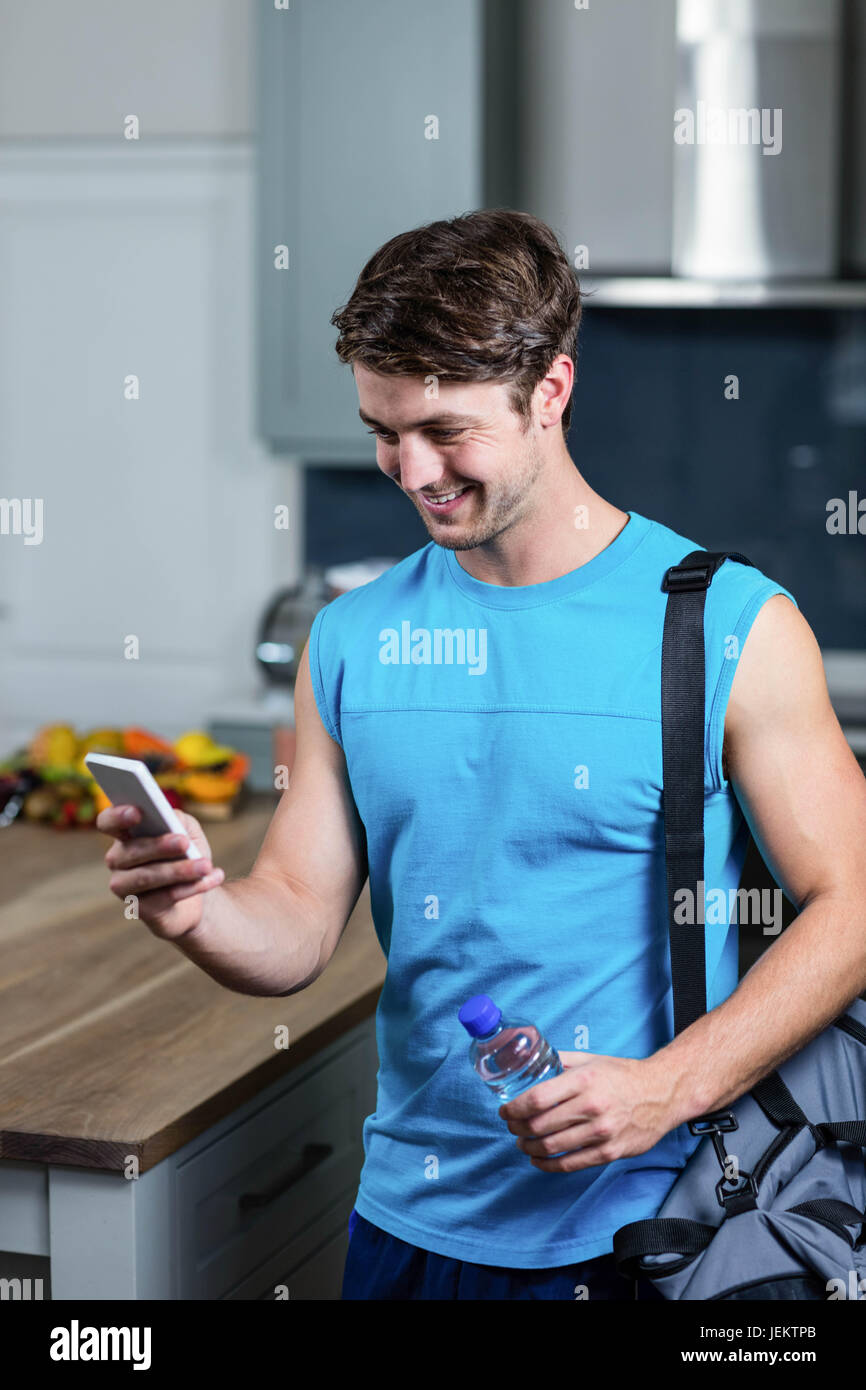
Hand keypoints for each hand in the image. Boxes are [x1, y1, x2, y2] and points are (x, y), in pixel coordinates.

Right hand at [96, 804, 223, 939]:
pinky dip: (192, 887)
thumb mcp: (188, 832)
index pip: (108, 822)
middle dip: (159, 846)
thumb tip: (172, 818)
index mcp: (125, 835)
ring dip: (180, 870)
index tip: (137, 812)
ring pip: (147, 877)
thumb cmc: (187, 854)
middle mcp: (118, 860)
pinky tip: (212, 878)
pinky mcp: (141, 909)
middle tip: (184, 842)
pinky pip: (165, 896)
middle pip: (131, 851)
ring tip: (206, 865)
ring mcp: (125, 887)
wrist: (197, 890)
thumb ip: (178, 820)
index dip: (118, 816)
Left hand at [499, 1051, 678, 1173]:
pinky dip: (548, 1165)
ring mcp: (601, 1132)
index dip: (513, 1108)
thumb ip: (561, 1061)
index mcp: (583, 1080)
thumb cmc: (624, 1075)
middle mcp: (591, 1106)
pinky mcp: (609, 1152)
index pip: (536, 1099)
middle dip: (517, 1129)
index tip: (505, 1111)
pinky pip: (571, 1164)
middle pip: (539, 1125)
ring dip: (529, 1148)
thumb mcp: (591, 1060)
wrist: (661, 1094)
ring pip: (552, 1146)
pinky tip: (538, 1160)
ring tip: (522, 1143)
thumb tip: (531, 1062)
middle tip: (511, 1127)